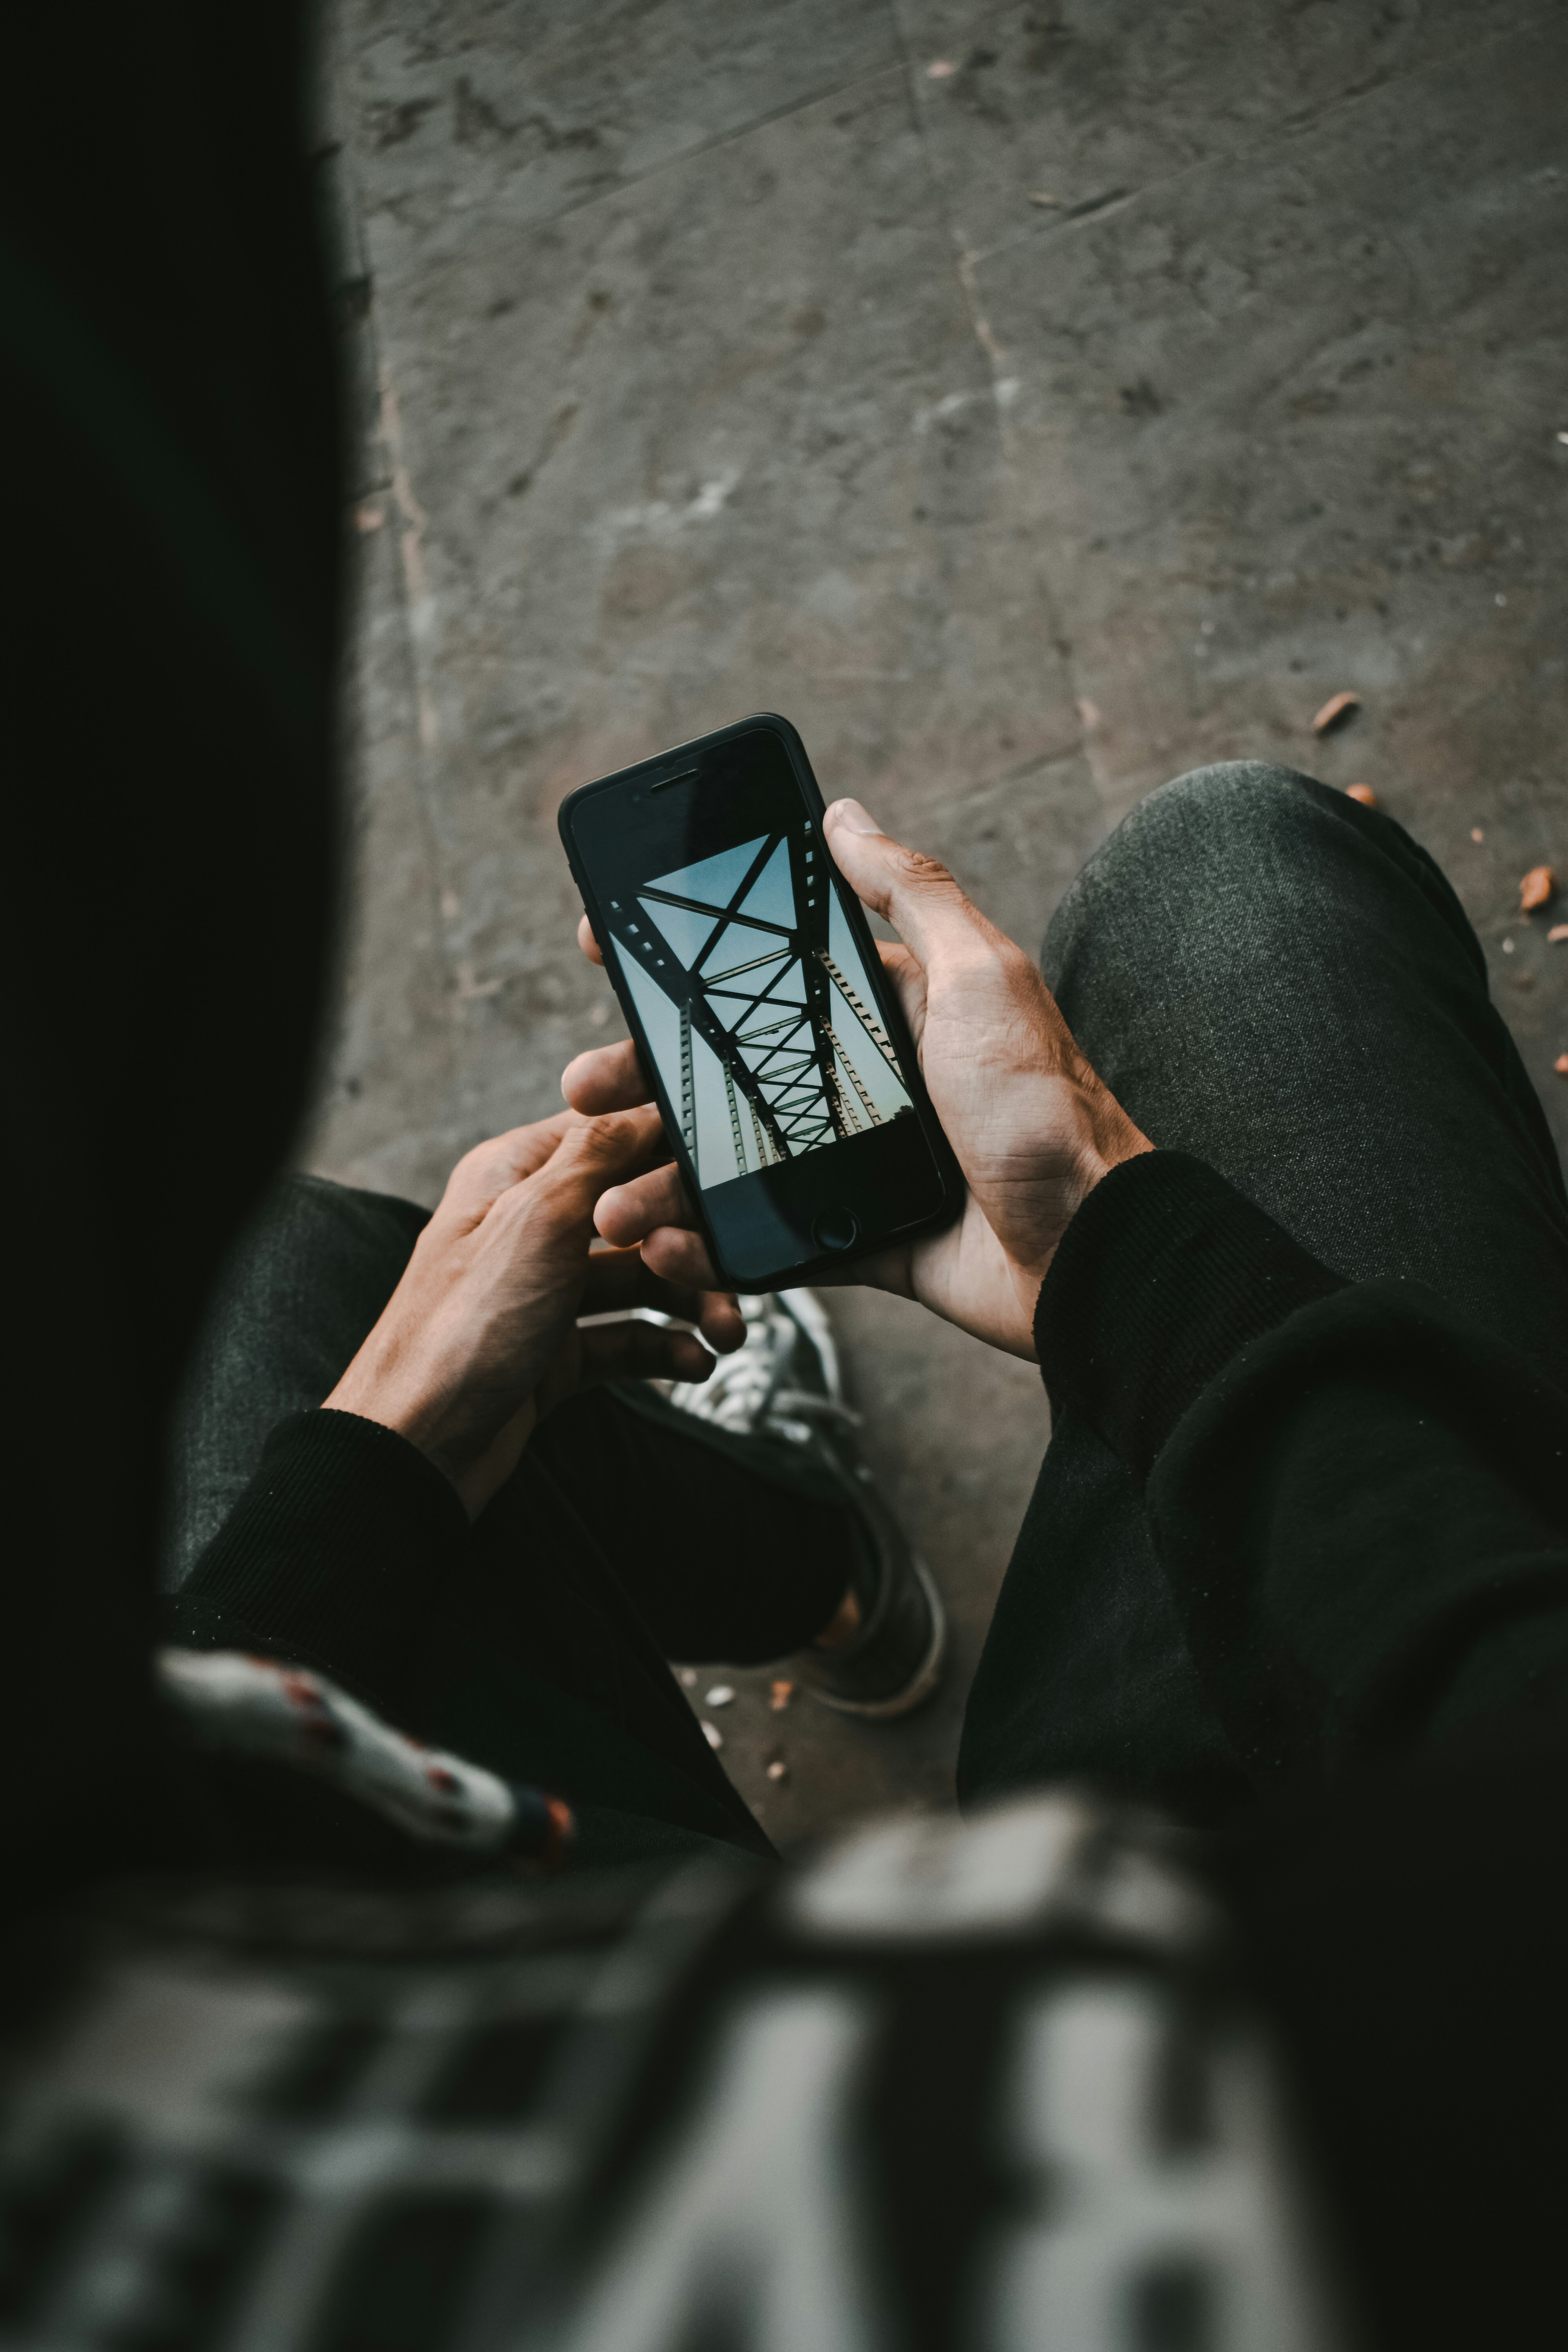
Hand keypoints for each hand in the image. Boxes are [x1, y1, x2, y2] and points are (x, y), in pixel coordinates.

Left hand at [325, 1108, 743, 1516]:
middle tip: (723, 1268)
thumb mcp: (535, 1221)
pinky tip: (694, 1362)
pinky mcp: (556, 1354)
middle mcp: (528, 1229)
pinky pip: (625, 1340)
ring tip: (726, 1331)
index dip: (665, 1149)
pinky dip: (663, 1349)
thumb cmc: (458, 1331)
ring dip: (689, 1302)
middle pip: (632, 1214)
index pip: (605, 1137)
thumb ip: (596, 1158)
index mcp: (512, 1178)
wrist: (420, 1449)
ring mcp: (543, 1294)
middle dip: (688, 1241)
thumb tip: (642, 1104)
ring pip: (638, 1281)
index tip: (723, 1165)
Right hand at [564, 802, 1149, 1360]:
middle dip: (648, 1080)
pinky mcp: (870, 1239)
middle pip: (735, 1071)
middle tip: (580, 1090)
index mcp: (898, 1011)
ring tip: (604, 1198)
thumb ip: (914, 895)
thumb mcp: (983, 978)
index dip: (688, 968)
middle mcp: (876, 1081)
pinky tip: (665, 1245)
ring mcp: (867, 1164)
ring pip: (740, 1161)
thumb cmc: (1046, 1109)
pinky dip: (716, 1247)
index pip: (771, 975)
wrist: (1097, 1252)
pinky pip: (777, 1239)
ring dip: (663, 1176)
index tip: (609, 955)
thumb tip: (845, 813)